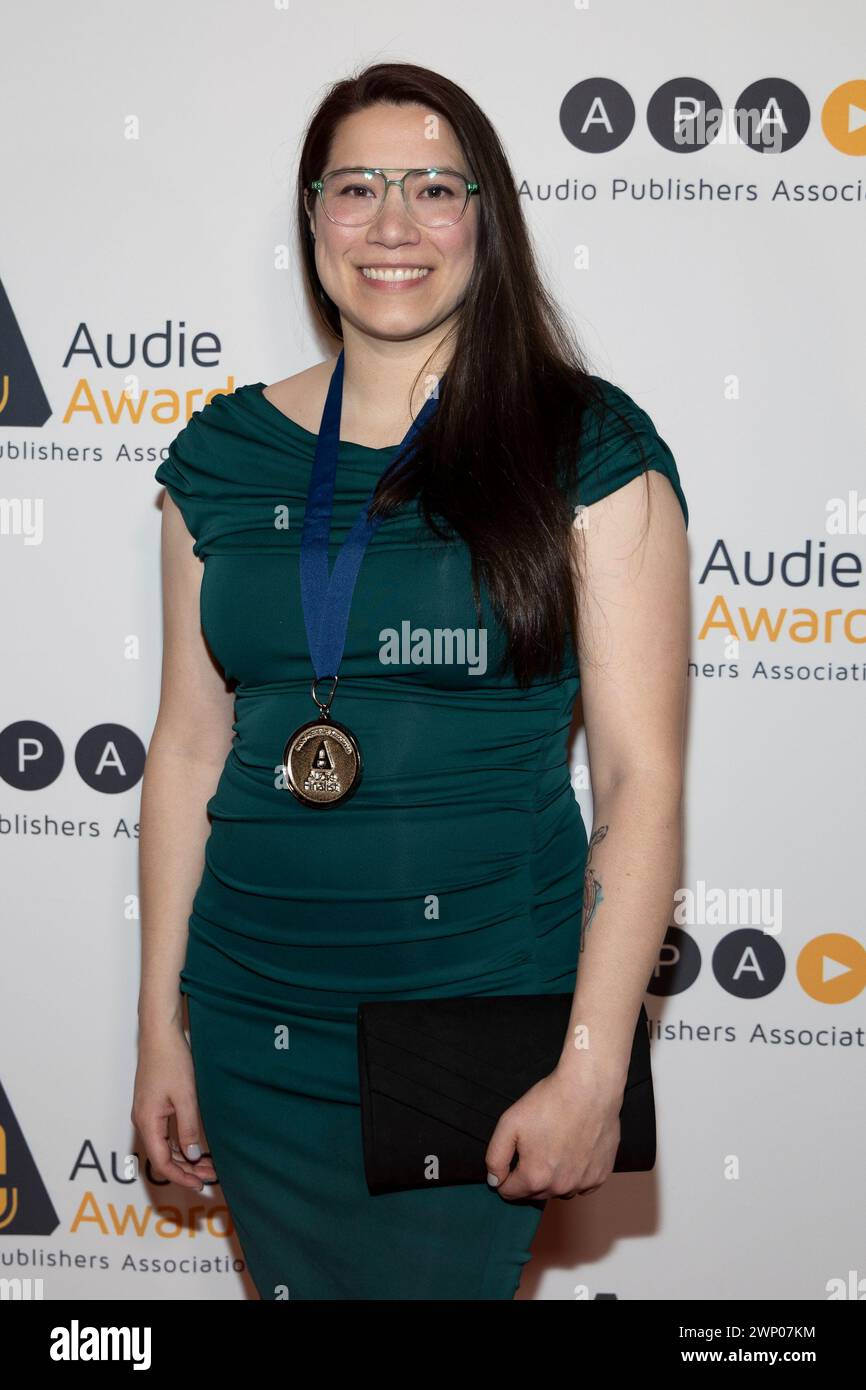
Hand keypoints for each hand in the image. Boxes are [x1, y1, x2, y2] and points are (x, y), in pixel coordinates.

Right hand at [131, 1025, 218, 1191]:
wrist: (159, 1034)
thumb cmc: (171, 1061)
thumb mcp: (185, 1097)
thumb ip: (188, 1128)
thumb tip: (192, 1155)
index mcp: (148, 1122)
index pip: (162, 1161)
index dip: (181, 1177)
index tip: (200, 1185)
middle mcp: (143, 1121)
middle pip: (163, 1156)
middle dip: (187, 1168)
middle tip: (211, 1175)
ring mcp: (147, 1113)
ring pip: (165, 1145)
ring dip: (185, 1156)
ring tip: (208, 1164)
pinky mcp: (153, 1105)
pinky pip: (165, 1133)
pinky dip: (180, 1142)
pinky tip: (196, 1145)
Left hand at [485, 1063, 622, 1200]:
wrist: (589, 1089)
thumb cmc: (548, 1103)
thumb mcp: (509, 1124)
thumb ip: (495, 1158)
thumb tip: (495, 1181)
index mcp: (534, 1178)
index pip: (509, 1192)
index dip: (505, 1176)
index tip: (513, 1156)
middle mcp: (560, 1188)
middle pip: (534, 1194)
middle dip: (529, 1176)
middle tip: (535, 1146)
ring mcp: (583, 1184)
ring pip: (558, 1190)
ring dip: (553, 1178)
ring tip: (556, 1146)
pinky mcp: (601, 1176)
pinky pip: (581, 1185)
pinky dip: (575, 1175)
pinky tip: (575, 1151)